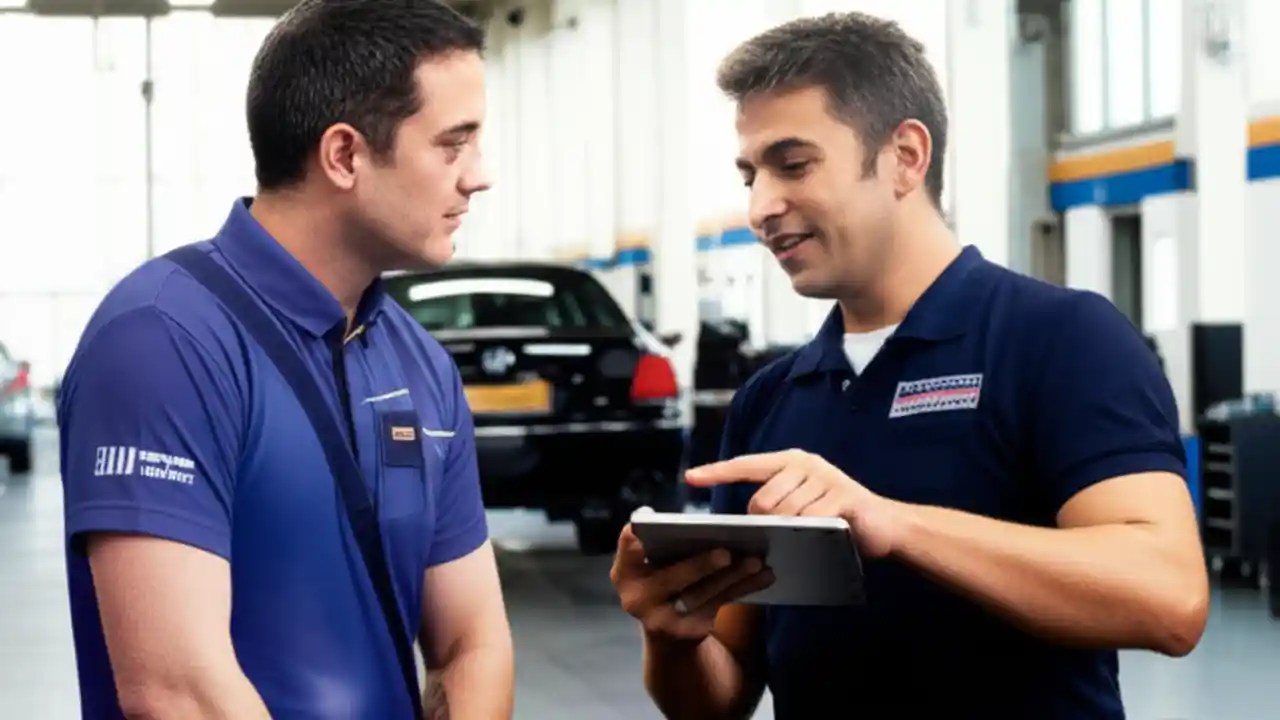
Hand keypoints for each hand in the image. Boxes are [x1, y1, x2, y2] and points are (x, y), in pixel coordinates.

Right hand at [609, 524, 774, 641]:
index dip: (632, 544)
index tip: (642, 532)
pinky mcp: (691, 631)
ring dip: (732, 577)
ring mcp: (663, 620)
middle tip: (725, 553)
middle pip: (671, 579)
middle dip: (699, 566)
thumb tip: (702, 524)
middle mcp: (638, 599)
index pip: (627, 553)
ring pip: (702, 595)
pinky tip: (764, 576)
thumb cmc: (663, 579)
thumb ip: (663, 545)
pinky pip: (721, 605)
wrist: (667, 628)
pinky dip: (744, 588)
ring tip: (755, 561)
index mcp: (625, 573)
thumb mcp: (652, 564)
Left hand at [685, 449, 904, 558]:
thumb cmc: (836, 518)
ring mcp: (824, 476)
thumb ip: (776, 504)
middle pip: (761, 499)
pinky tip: (820, 535)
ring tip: (805, 535)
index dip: (717, 472)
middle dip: (764, 524)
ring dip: (788, 530)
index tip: (691, 477)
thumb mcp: (801, 505)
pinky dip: (809, 531)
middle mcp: (805, 463)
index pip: (746, 464)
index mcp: (791, 462)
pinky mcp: (842, 495)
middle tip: (783, 534)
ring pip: (783, 511)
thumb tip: (744, 520)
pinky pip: (809, 518)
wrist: (885, 526)